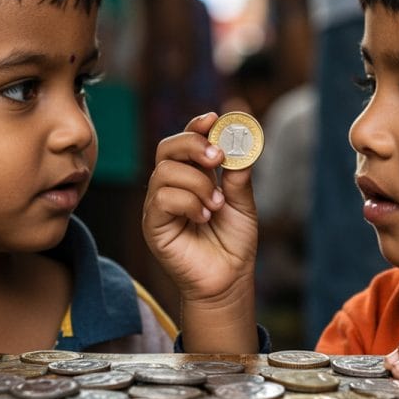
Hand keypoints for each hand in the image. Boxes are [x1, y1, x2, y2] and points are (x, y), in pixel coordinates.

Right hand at [143, 113, 259, 351]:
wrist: (228, 280)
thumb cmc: (233, 243)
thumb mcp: (243, 203)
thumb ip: (239, 175)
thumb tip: (245, 140)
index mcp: (192, 175)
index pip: (185, 141)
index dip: (196, 126)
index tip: (214, 119)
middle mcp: (171, 186)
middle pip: (167, 147)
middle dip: (193, 145)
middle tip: (218, 158)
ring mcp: (159, 205)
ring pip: (165, 171)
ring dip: (197, 182)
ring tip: (217, 204)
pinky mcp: (153, 224)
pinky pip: (161, 198)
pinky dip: (187, 202)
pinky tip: (204, 217)